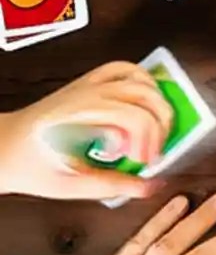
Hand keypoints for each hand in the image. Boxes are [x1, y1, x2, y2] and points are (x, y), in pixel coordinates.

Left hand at [0, 62, 172, 200]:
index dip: (150, 142)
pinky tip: (147, 101)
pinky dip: (144, 80)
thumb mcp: (69, 185)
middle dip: (161, 124)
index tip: (146, 163)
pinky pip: (125, 69)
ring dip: (158, 102)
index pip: (135, 119)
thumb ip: (113, 185)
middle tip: (155, 149)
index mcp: (81, 117)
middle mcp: (87, 95)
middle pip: (146, 96)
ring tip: (156, 127)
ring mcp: (88, 85)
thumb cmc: (29, 165)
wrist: (2, 147)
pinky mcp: (88, 83)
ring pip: (141, 79)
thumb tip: (151, 186)